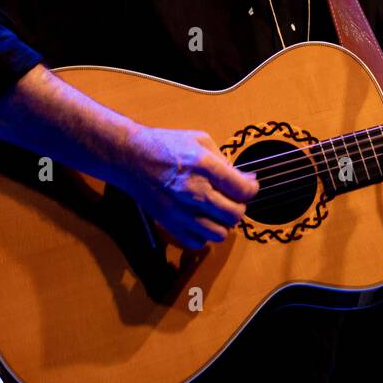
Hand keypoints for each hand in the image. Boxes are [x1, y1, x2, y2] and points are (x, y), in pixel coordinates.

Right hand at [115, 126, 259, 248]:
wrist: (131, 157)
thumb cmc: (166, 145)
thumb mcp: (201, 140)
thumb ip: (225, 161)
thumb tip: (247, 180)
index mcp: (204, 166)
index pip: (243, 190)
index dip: (252, 189)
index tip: (248, 186)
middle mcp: (193, 191)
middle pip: (235, 214)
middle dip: (239, 206)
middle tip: (232, 199)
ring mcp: (180, 210)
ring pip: (219, 233)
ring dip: (223, 223)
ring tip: (217, 211)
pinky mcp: (168, 223)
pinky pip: (197, 242)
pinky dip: (204, 235)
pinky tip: (201, 220)